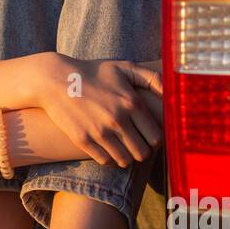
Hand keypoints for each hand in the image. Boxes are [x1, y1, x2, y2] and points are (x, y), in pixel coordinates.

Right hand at [35, 53, 162, 167]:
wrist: (55, 79)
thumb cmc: (93, 72)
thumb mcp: (124, 67)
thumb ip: (152, 78)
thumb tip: (173, 93)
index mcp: (131, 102)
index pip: (156, 137)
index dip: (155, 140)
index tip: (148, 137)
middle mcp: (118, 119)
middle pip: (142, 152)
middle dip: (142, 151)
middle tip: (136, 144)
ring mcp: (100, 131)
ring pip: (125, 160)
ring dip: (126, 157)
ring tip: (122, 148)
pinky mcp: (83, 140)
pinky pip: (105, 161)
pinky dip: (109, 158)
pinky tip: (107, 148)